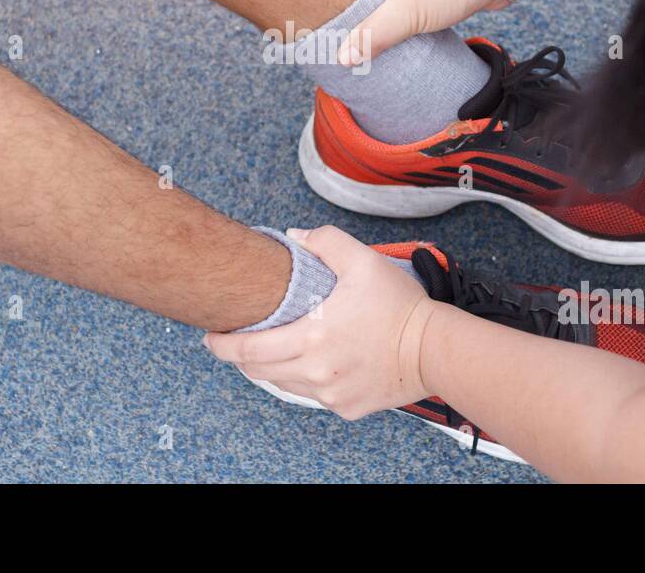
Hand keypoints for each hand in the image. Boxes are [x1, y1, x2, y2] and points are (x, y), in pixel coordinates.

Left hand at [204, 226, 439, 419]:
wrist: (434, 349)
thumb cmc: (399, 305)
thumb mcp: (363, 260)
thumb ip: (324, 241)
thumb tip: (294, 237)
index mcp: (312, 338)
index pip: (249, 350)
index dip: (222, 344)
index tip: (210, 335)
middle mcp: (316, 372)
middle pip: (259, 371)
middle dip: (239, 357)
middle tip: (230, 342)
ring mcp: (331, 394)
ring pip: (283, 385)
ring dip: (269, 369)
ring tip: (267, 349)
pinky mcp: (347, 407)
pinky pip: (313, 396)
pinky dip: (303, 381)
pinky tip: (308, 363)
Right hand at [338, 0, 513, 66]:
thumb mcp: (404, 13)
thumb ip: (372, 35)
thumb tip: (342, 58)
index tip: (301, 9)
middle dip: (338, 10)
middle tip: (322, 36)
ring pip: (374, 0)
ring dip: (366, 19)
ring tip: (349, 44)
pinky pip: (395, 8)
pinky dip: (387, 22)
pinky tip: (385, 42)